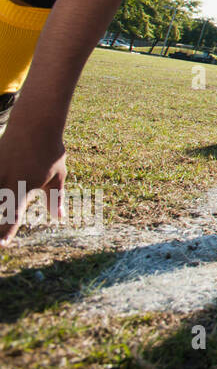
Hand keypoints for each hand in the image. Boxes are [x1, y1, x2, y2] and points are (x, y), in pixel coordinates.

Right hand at [0, 126, 67, 246]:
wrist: (35, 123)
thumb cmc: (50, 151)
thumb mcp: (57, 175)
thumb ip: (54, 198)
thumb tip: (58, 218)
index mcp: (23, 186)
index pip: (13, 215)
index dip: (5, 232)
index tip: (1, 246)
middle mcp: (5, 180)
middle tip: (0, 233)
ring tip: (2, 204)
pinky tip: (0, 190)